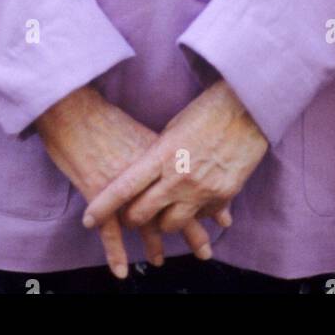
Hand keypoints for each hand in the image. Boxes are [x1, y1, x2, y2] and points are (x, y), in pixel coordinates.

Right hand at [34, 84, 231, 278]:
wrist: (74, 110)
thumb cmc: (107, 118)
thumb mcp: (141, 132)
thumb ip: (166, 151)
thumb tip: (187, 159)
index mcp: (161, 155)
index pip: (191, 185)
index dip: (207, 206)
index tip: (222, 222)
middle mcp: (147, 172)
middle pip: (175, 207)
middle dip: (191, 231)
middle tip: (205, 252)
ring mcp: (124, 184)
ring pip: (146, 222)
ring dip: (154, 244)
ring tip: (160, 260)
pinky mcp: (99, 191)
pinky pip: (110, 230)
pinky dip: (115, 253)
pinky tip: (121, 272)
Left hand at [81, 78, 268, 237]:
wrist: (247, 108)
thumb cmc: (206, 110)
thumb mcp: (174, 128)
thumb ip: (159, 155)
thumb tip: (145, 175)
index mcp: (162, 154)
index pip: (124, 187)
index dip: (103, 206)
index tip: (87, 219)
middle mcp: (179, 176)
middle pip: (143, 214)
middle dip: (131, 219)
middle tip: (130, 217)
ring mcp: (202, 189)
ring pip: (170, 226)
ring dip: (163, 221)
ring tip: (165, 210)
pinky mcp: (223, 196)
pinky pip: (202, 217)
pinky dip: (196, 212)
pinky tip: (197, 200)